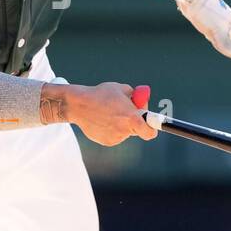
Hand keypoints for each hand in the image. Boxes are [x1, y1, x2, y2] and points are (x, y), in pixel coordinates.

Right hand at [42, 82, 157, 146]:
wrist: (78, 105)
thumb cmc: (101, 94)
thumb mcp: (122, 89)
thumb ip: (136, 97)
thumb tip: (143, 103)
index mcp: (131, 117)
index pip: (150, 131)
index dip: (152, 128)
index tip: (152, 124)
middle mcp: (125, 130)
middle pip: (138, 129)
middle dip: (134, 121)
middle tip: (125, 110)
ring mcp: (115, 137)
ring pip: (125, 131)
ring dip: (121, 123)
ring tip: (108, 112)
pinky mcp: (106, 141)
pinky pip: (115, 135)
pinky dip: (111, 128)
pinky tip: (101, 119)